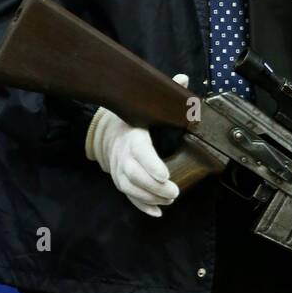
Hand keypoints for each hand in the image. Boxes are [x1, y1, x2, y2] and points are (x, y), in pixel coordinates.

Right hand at [84, 73, 188, 216]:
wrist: (109, 130)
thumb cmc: (134, 119)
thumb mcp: (146, 106)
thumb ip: (165, 95)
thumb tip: (182, 80)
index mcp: (131, 135)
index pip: (139, 151)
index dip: (150, 164)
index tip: (165, 175)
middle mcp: (122, 154)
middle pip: (133, 174)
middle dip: (153, 186)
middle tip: (174, 192)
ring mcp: (119, 170)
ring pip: (129, 188)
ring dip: (149, 197)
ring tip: (169, 200)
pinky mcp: (120, 181)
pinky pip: (129, 196)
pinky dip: (142, 206)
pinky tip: (157, 212)